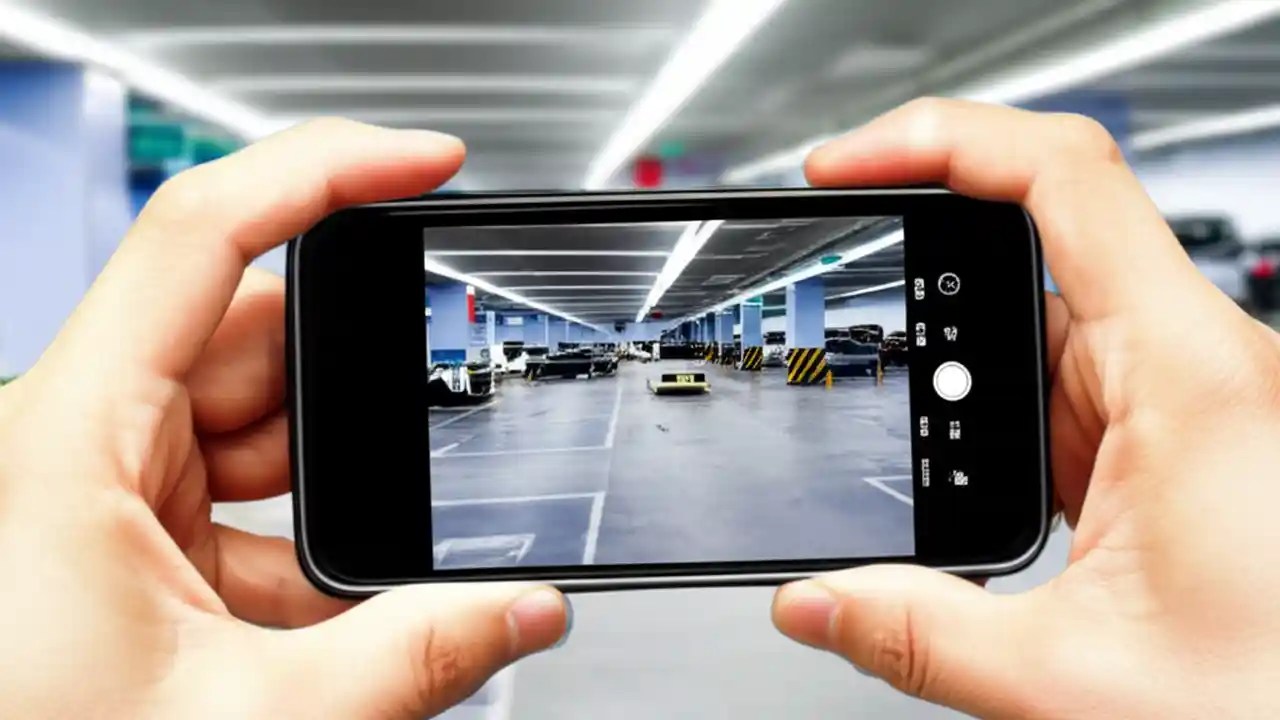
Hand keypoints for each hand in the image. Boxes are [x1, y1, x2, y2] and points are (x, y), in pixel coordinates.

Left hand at [0, 119, 568, 718]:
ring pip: (255, 414)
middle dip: (354, 389)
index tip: (424, 160)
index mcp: (67, 443)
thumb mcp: (249, 718)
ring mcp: (104, 483)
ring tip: (346, 564)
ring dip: (327, 477)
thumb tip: (524, 612)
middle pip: (252, 334)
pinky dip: (299, 531)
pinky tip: (315, 604)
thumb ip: (409, 660)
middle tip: (419, 447)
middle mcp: (77, 440)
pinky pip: (239, 483)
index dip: (327, 172)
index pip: (203, 235)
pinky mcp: (129, 528)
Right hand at [771, 98, 1279, 717]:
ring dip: (956, 363)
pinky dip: (988, 410)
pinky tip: (955, 460)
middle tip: (835, 294)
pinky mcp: (1160, 441)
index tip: (848, 168)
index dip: (940, 141)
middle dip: (923, 269)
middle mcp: (1192, 369)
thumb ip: (921, 635)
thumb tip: (814, 598)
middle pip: (1036, 240)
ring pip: (1040, 321)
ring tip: (892, 420)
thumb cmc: (1279, 702)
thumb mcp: (1074, 682)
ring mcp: (1176, 401)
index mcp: (1192, 379)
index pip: (1063, 179)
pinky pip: (1056, 384)